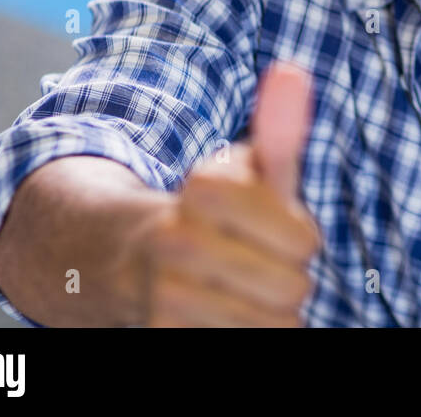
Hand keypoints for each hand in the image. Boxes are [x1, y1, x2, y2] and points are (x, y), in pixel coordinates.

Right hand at [143, 62, 320, 325]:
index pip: (303, 241)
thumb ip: (277, 132)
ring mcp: (165, 293)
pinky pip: (242, 348)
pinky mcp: (162, 336)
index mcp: (206, 188)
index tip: (273, 228)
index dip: (297, 238)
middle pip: (294, 288)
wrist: (117, 259)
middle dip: (288, 279)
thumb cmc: (208, 213)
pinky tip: (220, 317)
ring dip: (268, 315)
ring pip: (273, 326)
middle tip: (257, 263)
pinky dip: (242, 336)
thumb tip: (291, 71)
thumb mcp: (243, 170)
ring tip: (240, 291)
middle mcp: (176, 238)